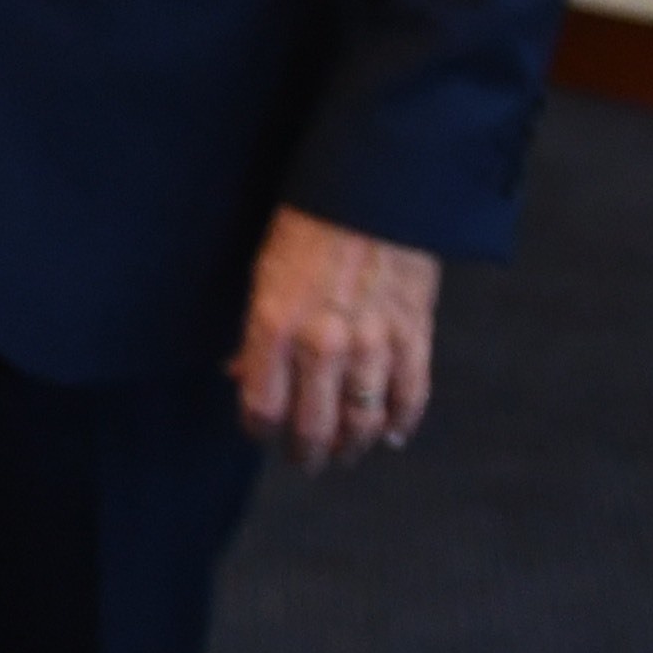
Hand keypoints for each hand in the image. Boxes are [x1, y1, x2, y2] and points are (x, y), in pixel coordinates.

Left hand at [228, 205, 438, 468]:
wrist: (373, 191)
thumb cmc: (307, 228)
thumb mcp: (262, 274)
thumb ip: (253, 332)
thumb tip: (238, 374)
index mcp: (275, 325)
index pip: (262, 407)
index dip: (260, 432)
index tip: (262, 436)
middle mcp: (322, 342)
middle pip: (313, 427)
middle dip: (306, 453)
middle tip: (305, 461)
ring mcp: (372, 342)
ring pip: (363, 421)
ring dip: (352, 446)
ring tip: (344, 453)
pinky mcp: (414, 334)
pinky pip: (410, 395)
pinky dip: (401, 421)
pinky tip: (391, 434)